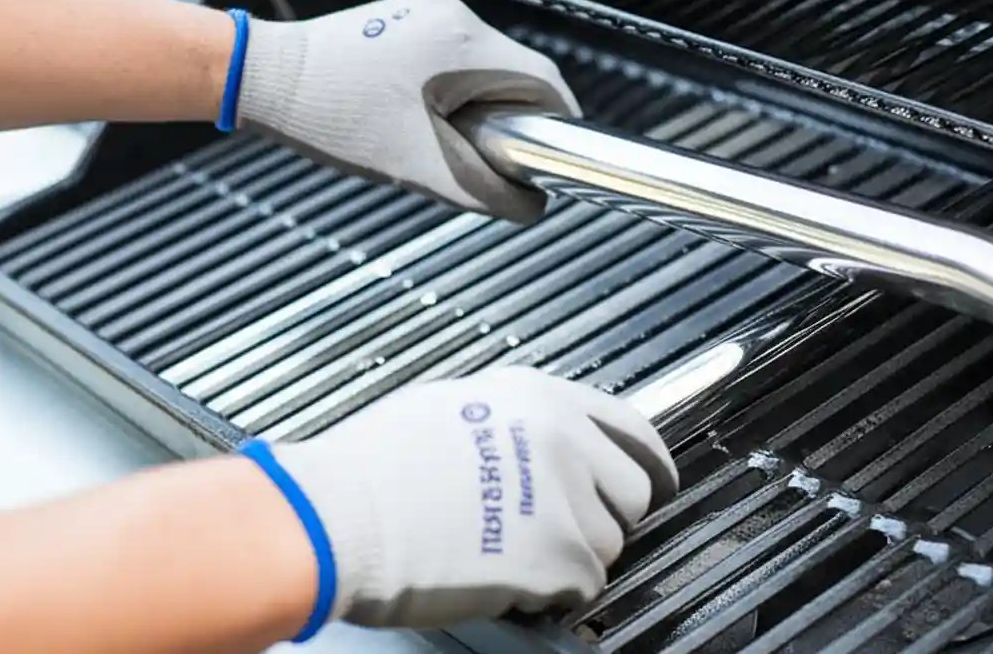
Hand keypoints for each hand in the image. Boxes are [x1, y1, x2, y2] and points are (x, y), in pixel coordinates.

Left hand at [237, 0, 580, 223]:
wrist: (267, 78)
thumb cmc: (333, 117)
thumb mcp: (420, 170)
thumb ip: (486, 192)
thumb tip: (532, 206)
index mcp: (465, 45)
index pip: (547, 82)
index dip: (559, 126)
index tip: (553, 160)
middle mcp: (454, 18)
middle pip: (520, 74)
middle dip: (516, 121)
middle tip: (493, 160)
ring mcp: (430, 14)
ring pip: (488, 69)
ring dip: (484, 108)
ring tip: (448, 141)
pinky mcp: (408, 22)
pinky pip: (456, 61)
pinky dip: (456, 93)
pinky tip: (423, 118)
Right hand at [271, 367, 678, 628]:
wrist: (339, 516)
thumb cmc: (374, 464)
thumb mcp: (455, 406)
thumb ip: (517, 420)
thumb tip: (544, 442)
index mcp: (543, 398)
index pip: (635, 429)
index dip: (647, 463)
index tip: (653, 481)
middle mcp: (567, 442)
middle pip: (634, 493)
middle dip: (604, 515)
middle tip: (560, 529)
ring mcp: (567, 501)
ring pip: (609, 545)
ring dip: (573, 558)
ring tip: (513, 553)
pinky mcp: (558, 559)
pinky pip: (583, 588)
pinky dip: (553, 593)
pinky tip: (506, 578)